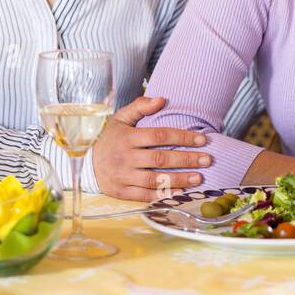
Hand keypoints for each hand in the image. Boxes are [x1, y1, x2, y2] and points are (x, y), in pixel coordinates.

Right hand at [91, 96, 212, 201]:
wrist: (86, 165)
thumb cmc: (109, 139)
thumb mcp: (120, 118)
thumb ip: (140, 106)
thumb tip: (162, 99)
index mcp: (127, 137)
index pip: (159, 136)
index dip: (182, 137)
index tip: (202, 140)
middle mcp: (126, 157)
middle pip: (161, 159)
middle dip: (187, 160)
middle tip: (208, 160)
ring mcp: (124, 176)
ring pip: (156, 179)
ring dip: (180, 180)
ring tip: (199, 178)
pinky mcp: (122, 192)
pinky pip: (146, 195)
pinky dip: (164, 195)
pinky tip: (181, 193)